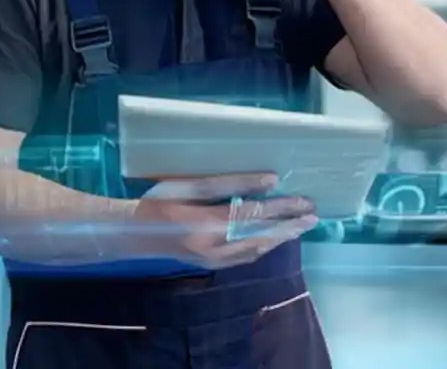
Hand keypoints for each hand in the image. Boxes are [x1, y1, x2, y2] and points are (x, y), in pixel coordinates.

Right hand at [130, 173, 317, 268]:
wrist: (133, 234)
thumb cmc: (157, 203)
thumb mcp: (187, 185)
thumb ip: (226, 183)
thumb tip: (266, 181)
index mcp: (206, 225)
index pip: (253, 215)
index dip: (280, 208)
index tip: (303, 200)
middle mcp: (213, 248)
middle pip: (261, 236)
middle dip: (289, 226)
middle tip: (313, 216)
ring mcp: (213, 260)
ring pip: (256, 250)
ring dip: (280, 238)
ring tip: (301, 226)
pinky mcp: (211, 265)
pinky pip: (246, 257)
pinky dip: (264, 246)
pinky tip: (274, 238)